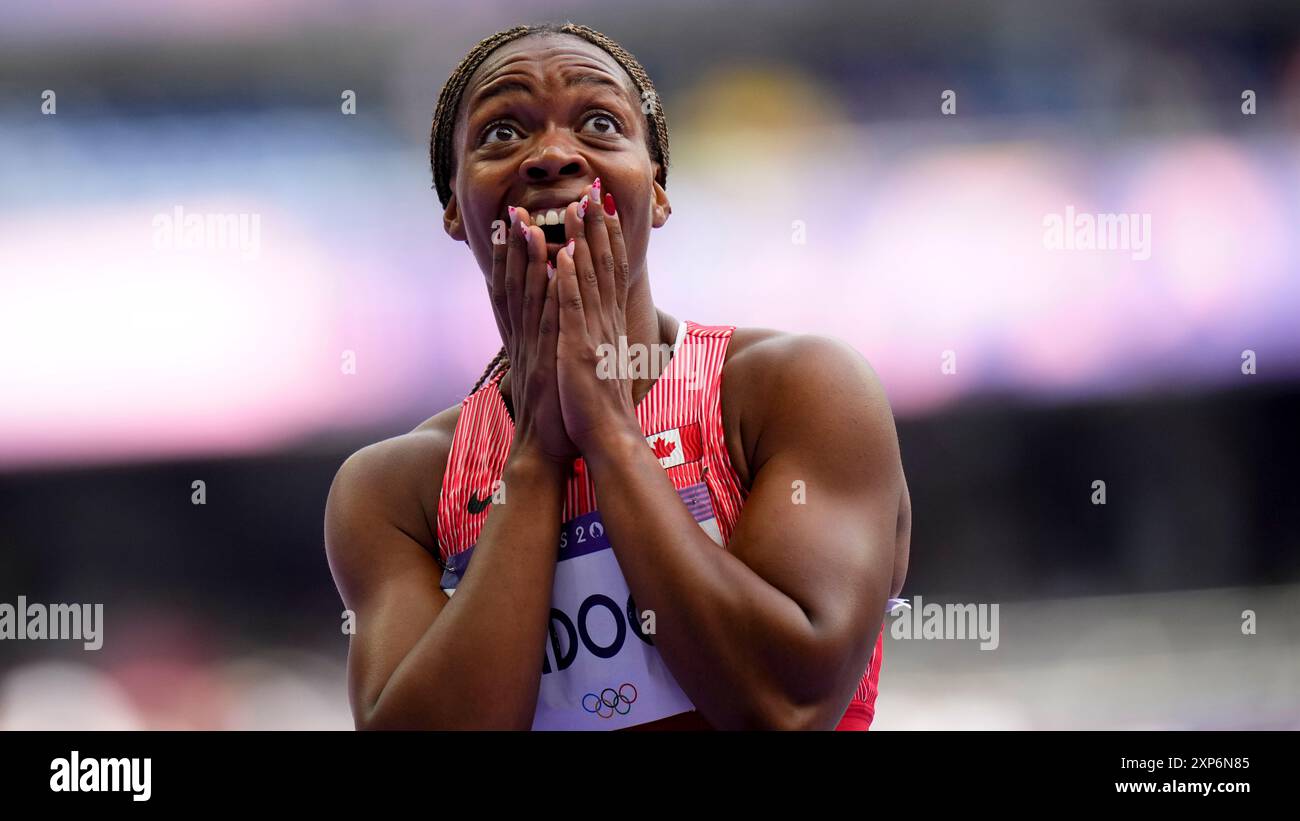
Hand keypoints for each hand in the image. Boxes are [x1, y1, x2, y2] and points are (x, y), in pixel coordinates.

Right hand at [488, 206, 577, 464]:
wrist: (542, 452)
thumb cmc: (547, 415)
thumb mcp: (540, 374)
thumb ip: (537, 349)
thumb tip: (539, 330)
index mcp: (520, 342)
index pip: (509, 293)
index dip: (506, 259)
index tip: (506, 227)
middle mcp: (521, 341)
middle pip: (512, 287)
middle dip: (512, 248)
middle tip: (512, 211)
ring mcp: (532, 350)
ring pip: (527, 297)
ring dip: (527, 261)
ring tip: (528, 225)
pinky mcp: (548, 362)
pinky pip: (549, 320)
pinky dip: (550, 292)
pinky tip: (555, 268)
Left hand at [554, 179, 640, 452]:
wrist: (606, 435)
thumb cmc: (598, 403)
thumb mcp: (600, 358)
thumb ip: (599, 330)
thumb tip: (599, 311)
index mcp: (608, 322)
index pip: (611, 269)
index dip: (608, 236)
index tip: (604, 206)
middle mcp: (605, 321)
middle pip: (604, 263)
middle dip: (599, 225)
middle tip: (594, 189)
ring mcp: (592, 333)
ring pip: (589, 277)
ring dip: (583, 240)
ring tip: (577, 206)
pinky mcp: (578, 348)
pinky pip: (572, 307)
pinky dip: (569, 279)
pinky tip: (564, 254)